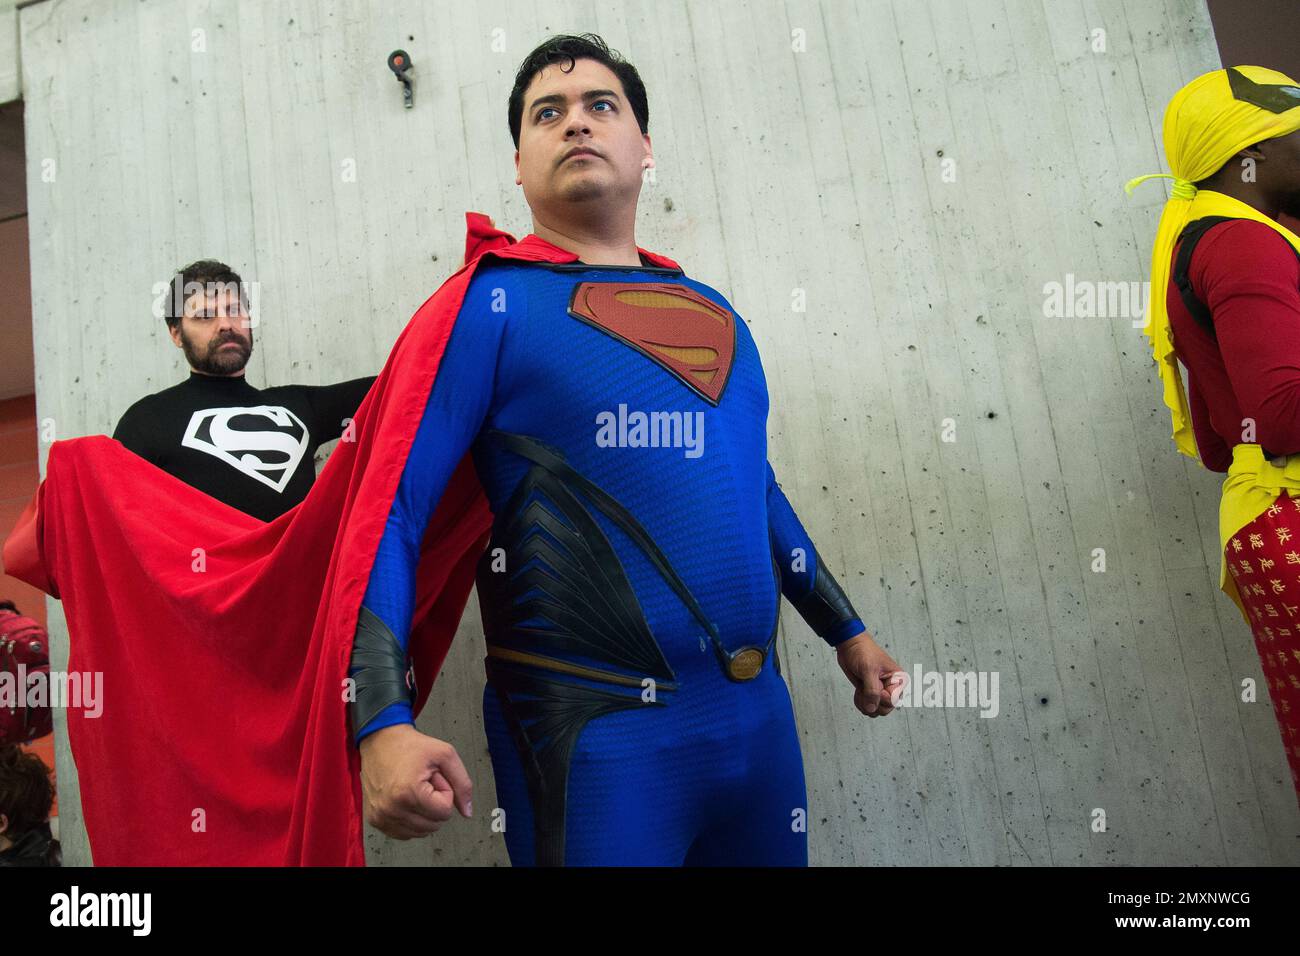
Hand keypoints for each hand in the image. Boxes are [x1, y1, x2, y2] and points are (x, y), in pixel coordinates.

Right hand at [358, 723, 472, 838]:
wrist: (381, 741)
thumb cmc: (412, 746)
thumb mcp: (446, 755)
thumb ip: (463, 784)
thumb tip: (467, 812)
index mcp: (408, 793)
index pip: (445, 812)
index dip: (445, 792)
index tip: (433, 777)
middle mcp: (392, 809)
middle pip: (434, 824)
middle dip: (435, 803)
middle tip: (423, 782)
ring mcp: (382, 817)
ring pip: (421, 831)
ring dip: (423, 812)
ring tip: (413, 789)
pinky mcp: (376, 820)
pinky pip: (405, 833)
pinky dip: (411, 820)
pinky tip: (405, 800)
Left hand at [835, 631, 902, 717]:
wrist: (850, 646)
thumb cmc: (863, 651)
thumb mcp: (868, 670)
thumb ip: (872, 691)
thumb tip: (872, 708)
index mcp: (897, 680)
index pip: (893, 701)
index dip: (881, 698)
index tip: (875, 685)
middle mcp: (890, 687)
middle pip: (885, 709)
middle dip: (872, 703)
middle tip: (865, 690)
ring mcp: (879, 691)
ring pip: (875, 710)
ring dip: (865, 704)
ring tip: (860, 690)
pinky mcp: (869, 692)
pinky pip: (867, 707)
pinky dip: (860, 702)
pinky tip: (858, 691)